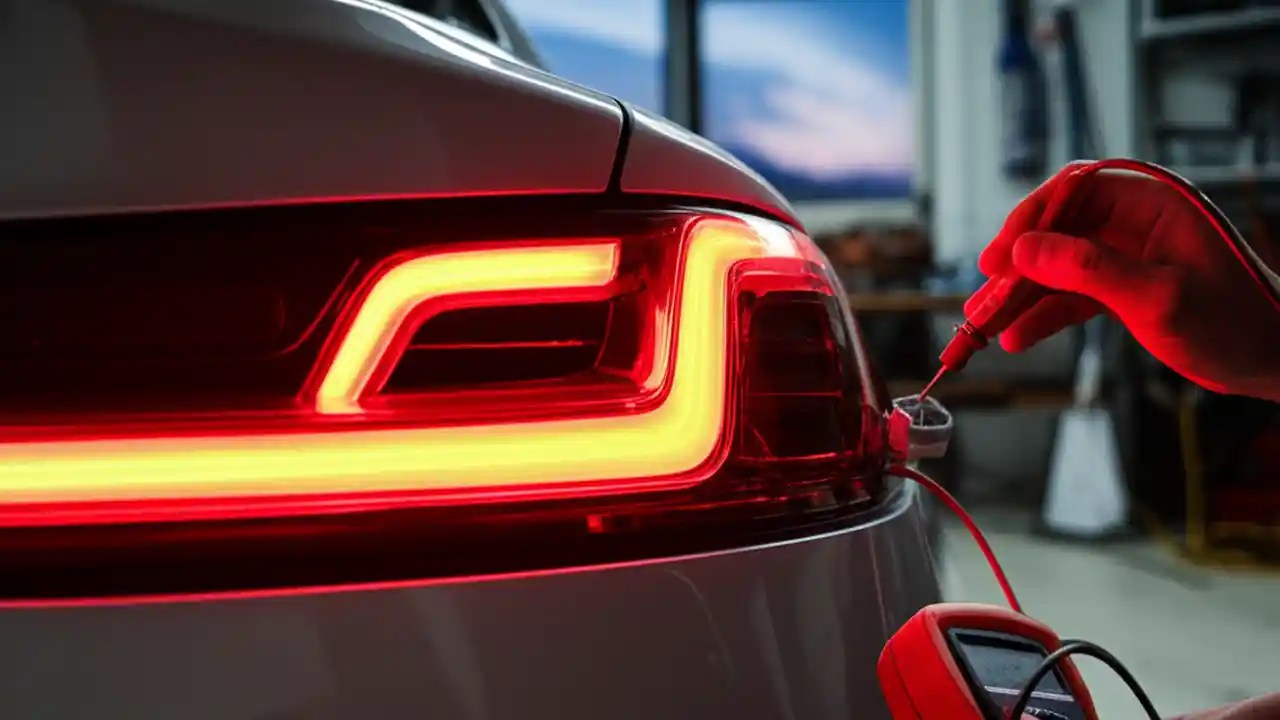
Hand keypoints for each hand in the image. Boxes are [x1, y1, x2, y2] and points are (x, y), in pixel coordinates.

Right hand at [972, 163, 1279, 401]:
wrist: (1271, 361)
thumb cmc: (1232, 324)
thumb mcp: (1156, 298)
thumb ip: (1087, 270)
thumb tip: (1022, 250)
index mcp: (1154, 202)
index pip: (1075, 190)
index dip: (1030, 220)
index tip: (998, 256)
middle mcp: (1137, 220)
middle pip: (1058, 228)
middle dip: (1017, 264)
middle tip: (984, 292)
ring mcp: (1129, 254)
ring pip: (1059, 264)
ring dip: (1022, 294)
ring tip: (984, 322)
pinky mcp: (1124, 287)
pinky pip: (1072, 293)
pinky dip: (1044, 314)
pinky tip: (1017, 337)